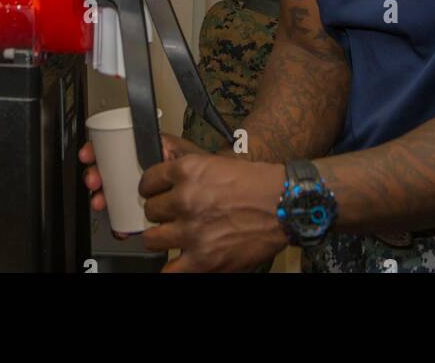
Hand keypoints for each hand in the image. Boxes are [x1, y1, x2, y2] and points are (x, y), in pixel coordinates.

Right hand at [79, 132, 205, 238]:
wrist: (218, 190)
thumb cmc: (203, 169)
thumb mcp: (184, 155)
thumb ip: (169, 149)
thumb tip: (158, 146)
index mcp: (147, 149)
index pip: (116, 144)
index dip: (98, 148)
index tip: (89, 154)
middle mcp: (141, 167)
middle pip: (109, 169)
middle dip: (96, 175)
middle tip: (94, 181)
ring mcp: (141, 186)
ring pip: (113, 190)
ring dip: (102, 196)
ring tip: (101, 201)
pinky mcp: (144, 205)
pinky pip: (125, 211)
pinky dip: (117, 218)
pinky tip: (118, 223)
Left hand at [140, 155, 287, 271]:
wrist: (286, 205)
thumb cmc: (258, 183)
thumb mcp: (218, 163)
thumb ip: (189, 169)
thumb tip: (164, 175)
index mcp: (188, 171)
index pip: (148, 181)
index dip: (151, 189)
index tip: (154, 193)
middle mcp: (186, 199)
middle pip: (150, 210)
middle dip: (161, 213)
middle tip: (173, 215)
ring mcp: (193, 231)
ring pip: (152, 239)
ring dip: (161, 237)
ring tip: (173, 236)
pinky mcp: (204, 259)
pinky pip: (169, 271)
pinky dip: (171, 268)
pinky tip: (178, 261)